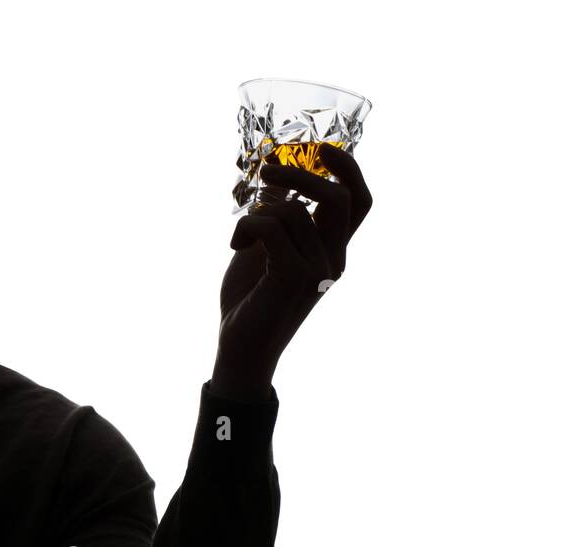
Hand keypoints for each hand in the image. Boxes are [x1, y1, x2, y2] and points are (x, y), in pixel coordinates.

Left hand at [212, 143, 373, 399]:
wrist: (241, 349)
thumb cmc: (251, 300)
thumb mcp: (267, 250)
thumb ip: (280, 217)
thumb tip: (279, 176)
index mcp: (332, 251)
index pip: (360, 202)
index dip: (349, 169)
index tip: (322, 149)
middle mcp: (333, 260)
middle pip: (339, 198)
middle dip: (303, 174)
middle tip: (267, 170)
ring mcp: (316, 271)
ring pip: (293, 212)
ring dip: (257, 209)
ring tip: (240, 232)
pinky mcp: (291, 279)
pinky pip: (272, 229)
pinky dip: (247, 226)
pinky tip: (235, 245)